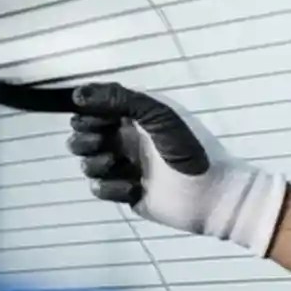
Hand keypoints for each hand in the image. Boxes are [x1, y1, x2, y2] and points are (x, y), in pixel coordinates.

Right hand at [66, 82, 286, 255]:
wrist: (213, 194)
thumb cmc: (191, 148)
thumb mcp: (158, 114)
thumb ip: (120, 99)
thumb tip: (77, 95)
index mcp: (133, 115)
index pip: (91, 109)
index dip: (87, 116)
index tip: (101, 122)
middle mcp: (125, 138)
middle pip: (81, 136)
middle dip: (85, 141)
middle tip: (105, 144)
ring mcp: (124, 166)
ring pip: (87, 163)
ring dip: (98, 165)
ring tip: (125, 168)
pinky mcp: (124, 192)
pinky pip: (99, 189)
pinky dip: (112, 189)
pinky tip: (135, 188)